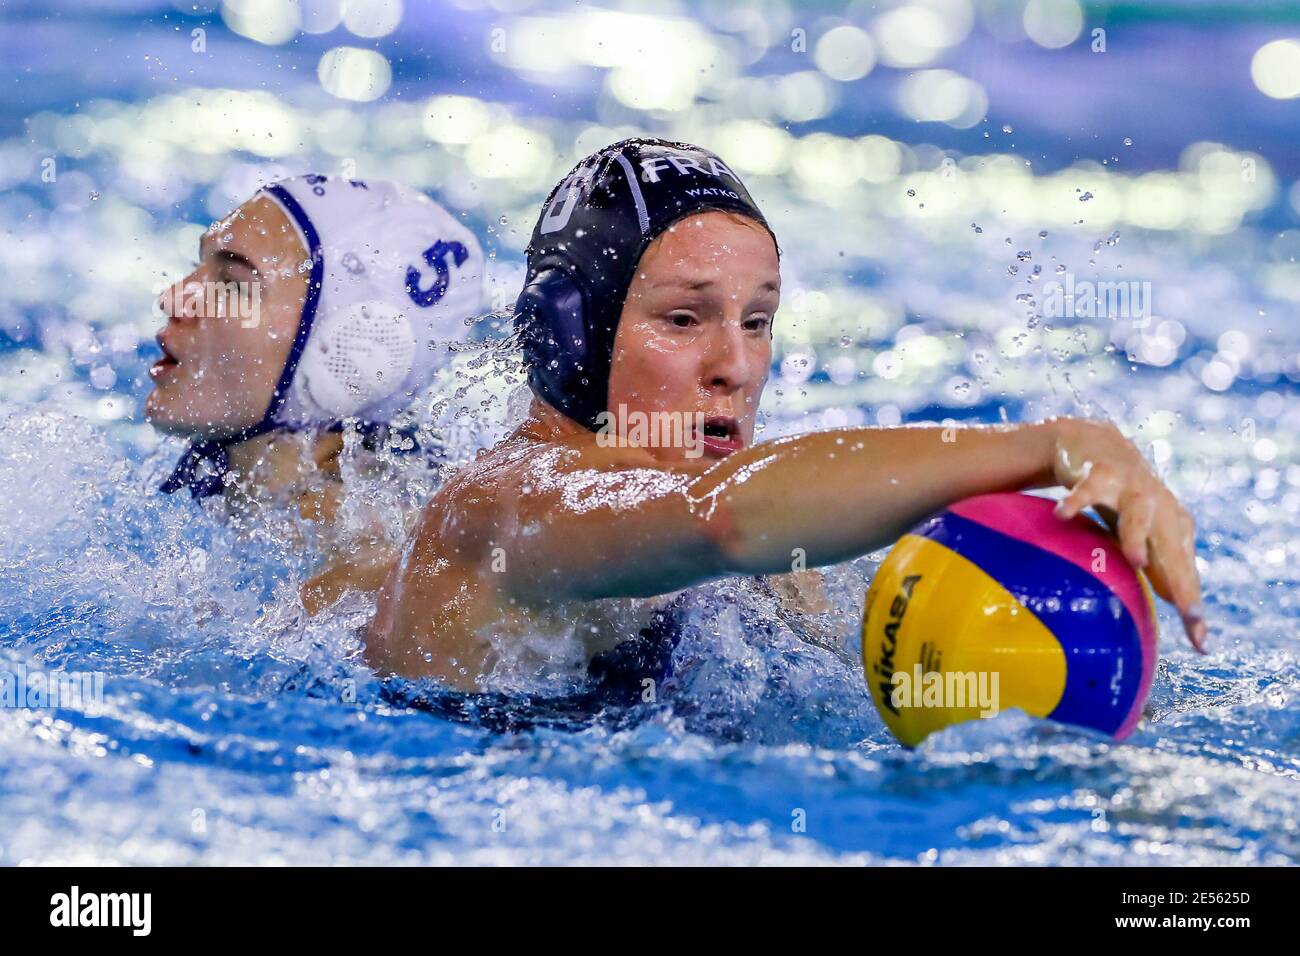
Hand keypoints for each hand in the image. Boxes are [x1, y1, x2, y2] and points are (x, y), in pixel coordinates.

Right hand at [1047, 417, 1206, 652]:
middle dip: (1182, 581)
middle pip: (1172, 548)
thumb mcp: (1142, 535)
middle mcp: (1158, 507)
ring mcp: (1129, 486)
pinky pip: (1086, 488)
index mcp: (1172, 527)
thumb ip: (1160, 567)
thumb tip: (1179, 608)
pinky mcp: (1098, 472)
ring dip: (1137, 535)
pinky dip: (1077, 501)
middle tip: (1189, 614)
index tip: (1200, 644)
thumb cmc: (1121, 499)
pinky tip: (1062, 515)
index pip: (1185, 574)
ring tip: (1135, 560)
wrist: (1096, 444)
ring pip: (1137, 513)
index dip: (1192, 606)